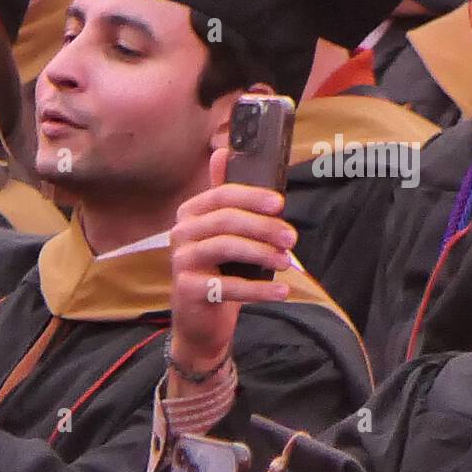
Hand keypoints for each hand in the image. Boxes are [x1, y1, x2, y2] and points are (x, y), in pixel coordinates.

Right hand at [168, 148, 292, 373]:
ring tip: (288, 261)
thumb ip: (228, 198)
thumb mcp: (225, 233)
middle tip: (291, 238)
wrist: (200, 321)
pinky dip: (259, 289)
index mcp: (191, 212)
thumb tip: (224, 150)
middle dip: (264, 226)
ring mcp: (181, 261)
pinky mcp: (188, 289)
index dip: (252, 196)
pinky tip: (282, 291)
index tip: (280, 204)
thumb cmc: (218, 271)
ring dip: (262, 253)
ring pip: (226, 247)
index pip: (222, 195)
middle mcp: (180, 233)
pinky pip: (227, 285)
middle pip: (226, 220)